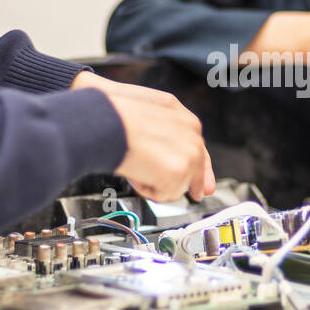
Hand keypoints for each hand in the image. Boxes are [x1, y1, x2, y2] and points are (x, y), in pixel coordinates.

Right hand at [71, 72, 215, 200]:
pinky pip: (164, 195)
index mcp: (188, 122)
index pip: (200, 154)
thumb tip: (171, 160)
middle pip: (193, 173)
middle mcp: (194, 136)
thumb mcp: (150, 115)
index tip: (203, 188)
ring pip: (178, 186)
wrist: (105, 118)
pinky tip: (136, 171)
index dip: (199, 173)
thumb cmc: (117, 114)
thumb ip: (168, 135)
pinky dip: (146, 189)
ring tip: (136, 164)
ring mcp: (189, 155)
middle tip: (149, 175)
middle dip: (175, 182)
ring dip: (155, 183)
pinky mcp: (179, 171)